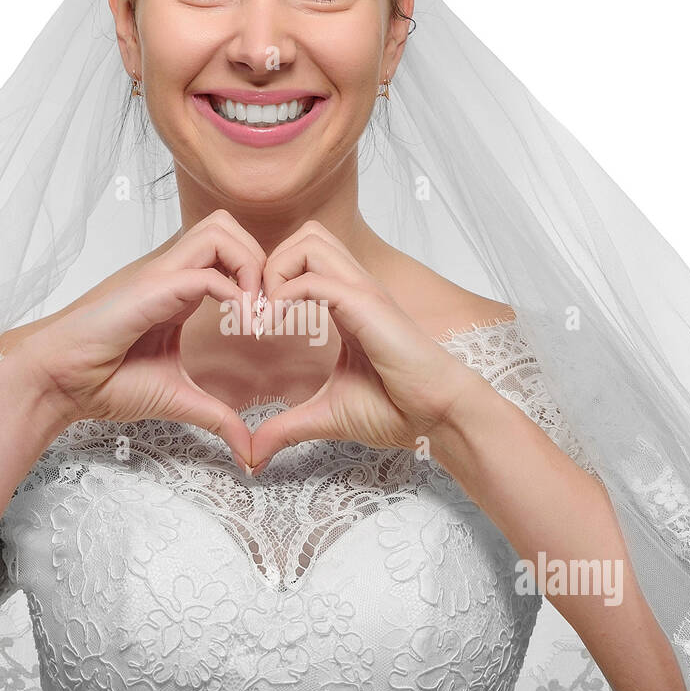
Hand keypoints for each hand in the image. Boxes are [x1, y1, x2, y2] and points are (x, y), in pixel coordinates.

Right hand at [9, 211, 262, 469]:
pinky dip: (235, 292)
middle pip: (228, 226)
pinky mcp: (151, 290)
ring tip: (257, 311)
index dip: (260, 279)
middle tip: (270, 306)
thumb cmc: (105, 383)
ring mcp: (161, 277)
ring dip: (250, 264)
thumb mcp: (179, 400)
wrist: (61, 384)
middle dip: (262, 258)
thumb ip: (218, 418)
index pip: (229, 253)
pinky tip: (243, 325)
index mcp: (180, 291)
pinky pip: (205, 272)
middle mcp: (173, 275)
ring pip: (219, 231)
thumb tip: (249, 454)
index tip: (271, 324)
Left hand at [248, 221, 482, 469]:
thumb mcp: (325, 415)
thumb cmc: (395, 410)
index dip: (270, 280)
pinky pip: (316, 279)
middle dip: (269, 263)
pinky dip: (285, 294)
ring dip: (276, 271)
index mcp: (347, 303)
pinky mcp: (367, 307)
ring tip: (266, 316)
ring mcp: (363, 292)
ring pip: (309, 241)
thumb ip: (286, 427)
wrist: (436, 418)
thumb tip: (253, 455)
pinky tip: (276, 328)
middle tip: (257, 310)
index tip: (254, 324)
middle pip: (305, 235)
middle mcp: (355, 288)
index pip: (304, 258)